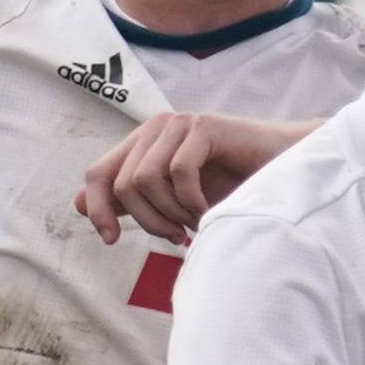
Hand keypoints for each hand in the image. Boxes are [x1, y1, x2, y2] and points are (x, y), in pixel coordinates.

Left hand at [76, 112, 320, 244]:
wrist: (286, 168)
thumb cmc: (232, 186)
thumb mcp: (173, 197)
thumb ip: (131, 198)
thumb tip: (78, 203)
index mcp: (141, 144)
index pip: (97, 173)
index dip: (96, 208)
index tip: (111, 240)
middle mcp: (154, 128)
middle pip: (121, 184)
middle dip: (147, 221)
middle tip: (176, 236)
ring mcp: (178, 124)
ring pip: (145, 179)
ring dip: (172, 213)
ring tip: (196, 221)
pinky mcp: (205, 126)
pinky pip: (179, 172)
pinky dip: (193, 202)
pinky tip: (210, 211)